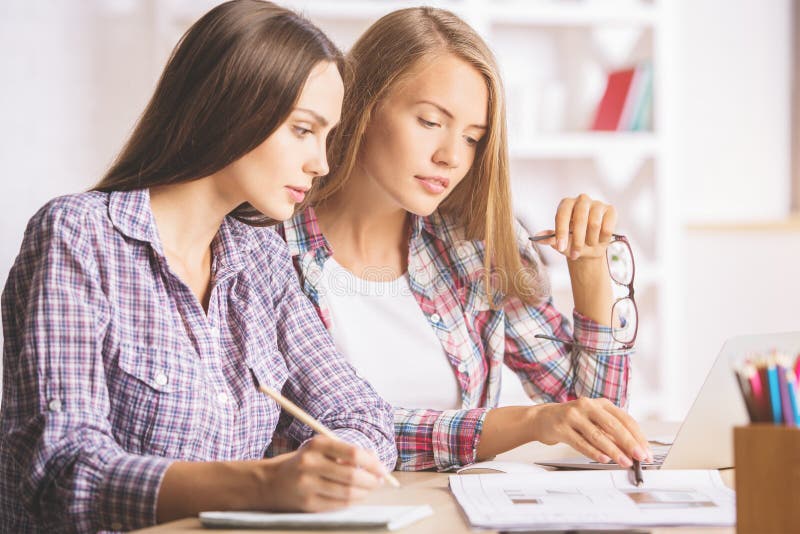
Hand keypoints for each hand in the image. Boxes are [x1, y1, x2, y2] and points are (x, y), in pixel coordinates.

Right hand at [261, 435, 386, 511]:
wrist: (269, 482)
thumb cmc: (303, 463)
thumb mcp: (320, 450)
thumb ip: (345, 453)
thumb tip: (376, 462)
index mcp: (316, 445)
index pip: (353, 453)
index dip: (372, 463)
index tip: (383, 469)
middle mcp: (310, 463)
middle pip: (352, 475)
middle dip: (371, 481)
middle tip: (379, 482)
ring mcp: (307, 485)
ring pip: (347, 492)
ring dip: (364, 493)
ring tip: (369, 489)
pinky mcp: (307, 503)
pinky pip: (338, 504)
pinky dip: (352, 501)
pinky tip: (355, 497)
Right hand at [530, 397, 651, 465]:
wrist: (542, 418)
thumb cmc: (572, 421)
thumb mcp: (594, 422)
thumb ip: (612, 435)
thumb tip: (632, 452)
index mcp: (601, 403)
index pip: (625, 419)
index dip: (638, 436)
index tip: (646, 451)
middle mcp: (587, 405)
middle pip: (613, 425)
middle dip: (629, 443)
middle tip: (640, 457)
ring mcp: (573, 415)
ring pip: (597, 434)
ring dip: (613, 451)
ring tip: (624, 462)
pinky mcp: (561, 427)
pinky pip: (580, 442)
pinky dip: (593, 452)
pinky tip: (603, 459)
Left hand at [534, 194, 616, 261]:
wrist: (590, 247)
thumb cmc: (573, 242)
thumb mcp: (561, 243)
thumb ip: (551, 239)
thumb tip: (538, 237)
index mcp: (566, 204)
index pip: (562, 214)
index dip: (561, 231)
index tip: (560, 247)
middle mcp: (581, 200)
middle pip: (580, 218)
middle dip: (577, 240)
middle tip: (574, 254)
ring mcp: (597, 204)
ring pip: (594, 224)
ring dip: (590, 241)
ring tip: (588, 245)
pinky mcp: (610, 210)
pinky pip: (607, 227)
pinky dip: (602, 239)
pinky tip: (599, 240)